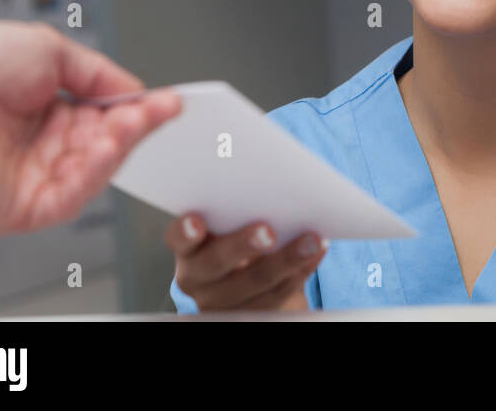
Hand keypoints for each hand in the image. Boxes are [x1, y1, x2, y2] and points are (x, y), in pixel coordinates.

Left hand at [0, 20, 181, 234]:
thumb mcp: (52, 51)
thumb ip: (99, 74)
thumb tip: (136, 91)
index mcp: (45, 113)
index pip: (106, 119)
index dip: (138, 111)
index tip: (168, 102)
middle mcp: (40, 148)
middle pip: (108, 146)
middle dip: (135, 126)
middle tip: (158, 109)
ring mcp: (32, 180)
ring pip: (96, 171)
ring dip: (119, 145)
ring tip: (131, 121)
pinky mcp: (22, 209)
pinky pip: (71, 197)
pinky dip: (95, 172)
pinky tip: (105, 145)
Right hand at [168, 213, 327, 310]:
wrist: (254, 282)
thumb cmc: (240, 235)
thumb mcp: (231, 224)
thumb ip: (239, 208)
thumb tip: (272, 180)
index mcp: (189, 248)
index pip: (178, 239)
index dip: (185, 231)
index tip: (197, 221)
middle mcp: (198, 278)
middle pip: (216, 264)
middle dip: (243, 246)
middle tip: (267, 230)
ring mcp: (223, 302)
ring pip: (254, 284)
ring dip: (287, 259)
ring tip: (313, 239)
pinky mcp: (252, 315)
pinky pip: (279, 296)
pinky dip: (302, 270)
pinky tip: (317, 251)